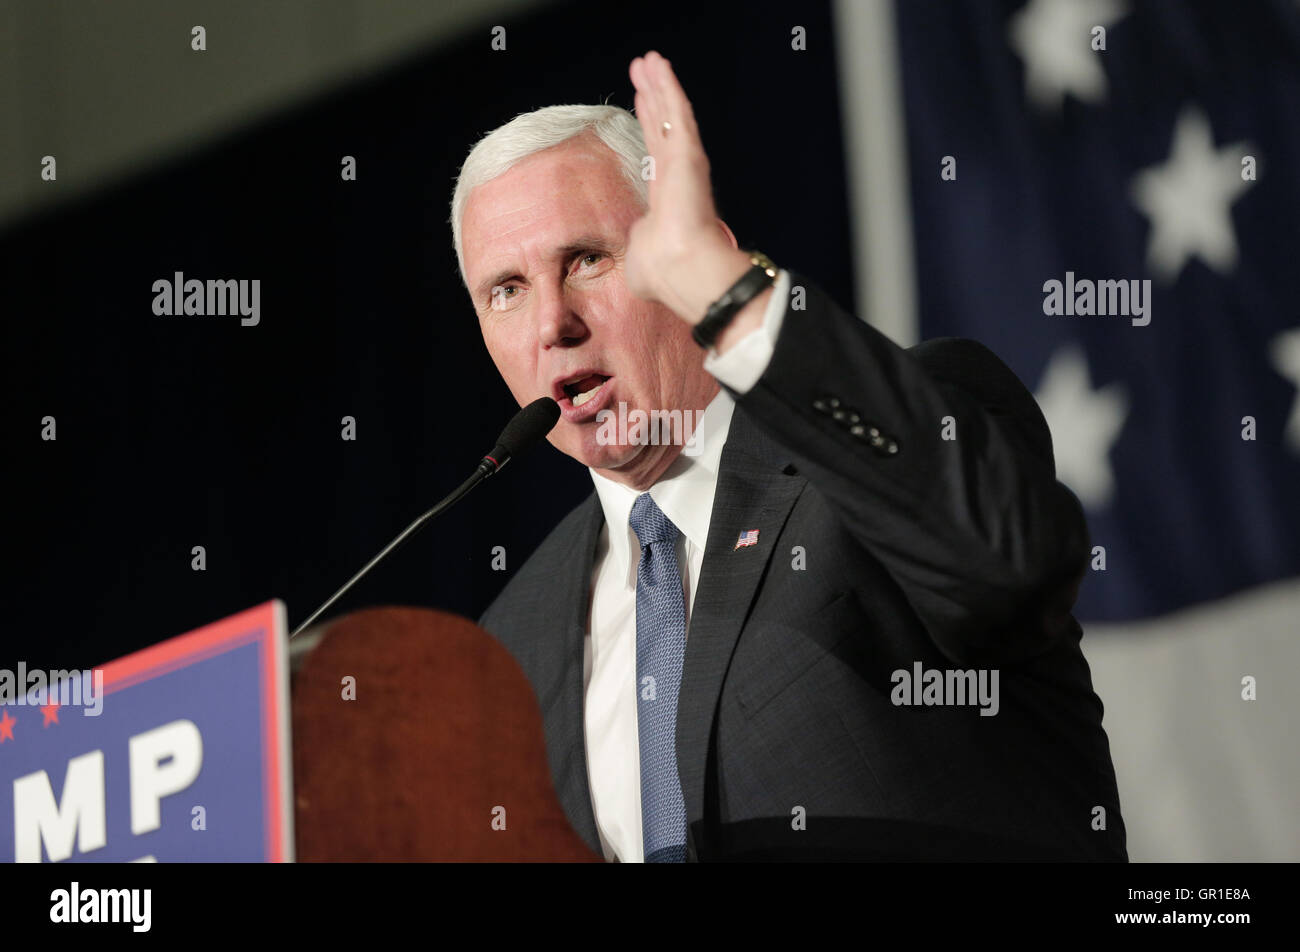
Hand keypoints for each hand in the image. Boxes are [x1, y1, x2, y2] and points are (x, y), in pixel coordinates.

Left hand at [625, 51, 749, 322]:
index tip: (642, 101)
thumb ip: (639, 243)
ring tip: (649, 59)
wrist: (681, 270)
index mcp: (667, 199)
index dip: (649, 125)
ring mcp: (684, 163)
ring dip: (660, 85)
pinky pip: (677, 113)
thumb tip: (638, 246)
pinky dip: (668, 88)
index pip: (656, 152)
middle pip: (662, 126)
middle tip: (643, 69)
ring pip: (670, 115)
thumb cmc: (662, 272)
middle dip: (653, 96)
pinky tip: (659, 66)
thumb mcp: (640, 257)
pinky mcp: (688, 154)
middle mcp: (677, 176)